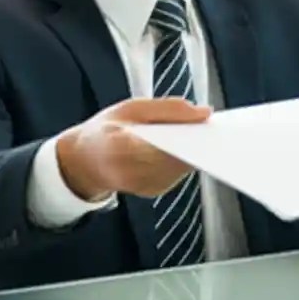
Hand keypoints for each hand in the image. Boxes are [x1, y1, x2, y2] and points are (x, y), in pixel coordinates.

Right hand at [56, 97, 210, 199]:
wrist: (83, 162)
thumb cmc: (105, 130)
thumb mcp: (130, 108)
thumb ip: (167, 108)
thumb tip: (204, 112)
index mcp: (121, 147)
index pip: (165, 143)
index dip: (190, 134)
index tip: (208, 124)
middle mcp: (132, 172)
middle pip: (178, 157)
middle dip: (198, 141)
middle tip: (215, 126)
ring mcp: (144, 185)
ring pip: (183, 166)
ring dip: (194, 150)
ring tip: (204, 133)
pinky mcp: (154, 191)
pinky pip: (178, 173)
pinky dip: (185, 158)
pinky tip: (190, 146)